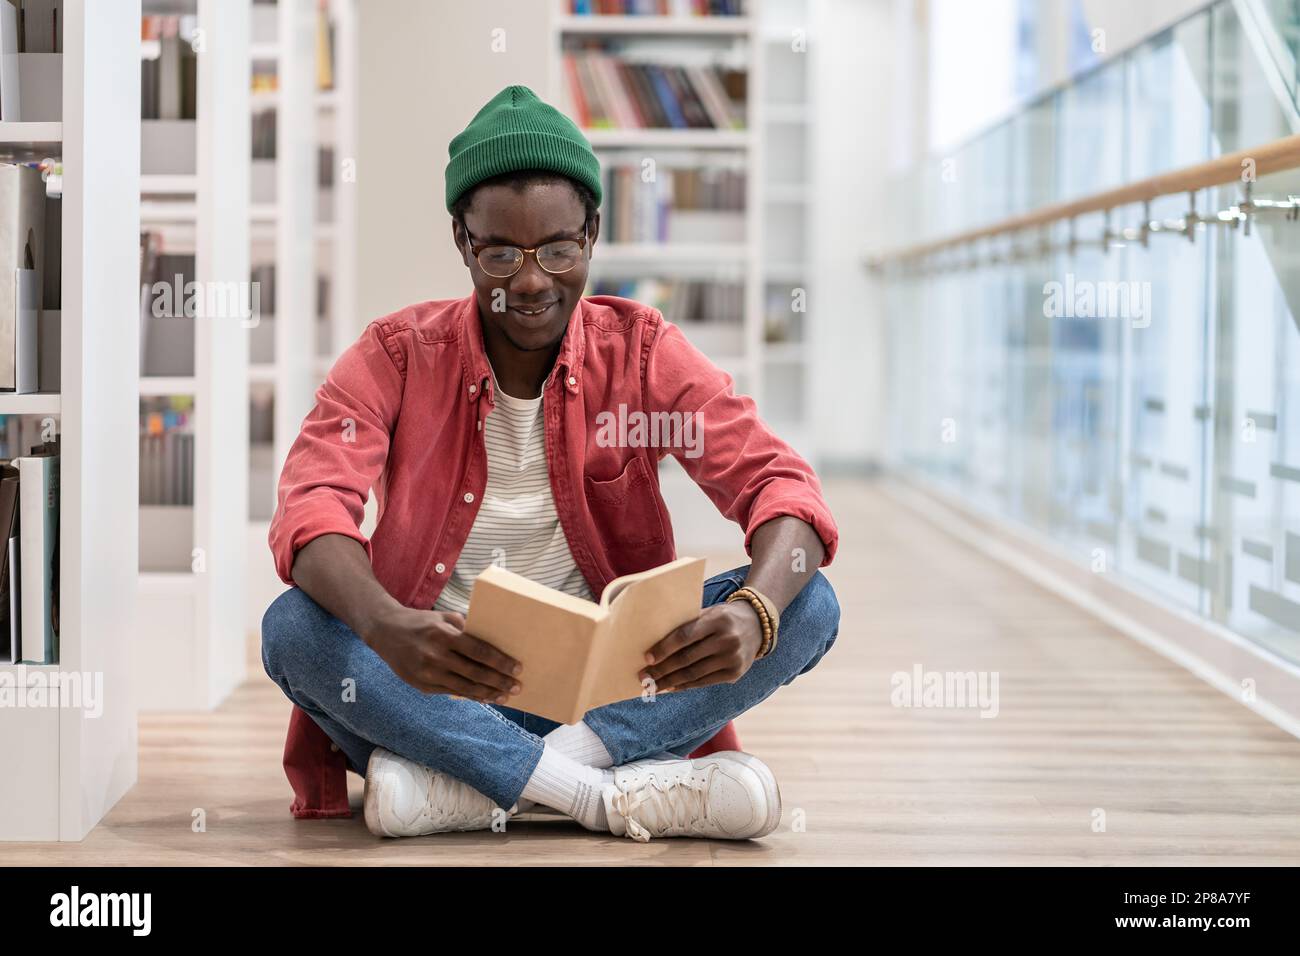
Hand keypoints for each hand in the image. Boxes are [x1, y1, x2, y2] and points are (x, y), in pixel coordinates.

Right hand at [362, 606, 521, 702]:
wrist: (385, 632)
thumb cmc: (420, 622)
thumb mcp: (443, 617)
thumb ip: (466, 627)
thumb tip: (493, 639)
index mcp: (444, 635)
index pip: (480, 652)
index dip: (501, 662)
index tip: (517, 669)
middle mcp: (436, 656)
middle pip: (476, 673)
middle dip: (499, 681)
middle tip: (517, 687)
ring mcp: (428, 673)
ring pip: (465, 687)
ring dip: (488, 694)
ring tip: (504, 696)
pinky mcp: (422, 686)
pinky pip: (452, 693)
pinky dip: (470, 696)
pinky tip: (484, 697)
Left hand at [639, 602, 762, 692]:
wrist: (758, 625)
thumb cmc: (723, 617)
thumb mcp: (709, 613)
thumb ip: (688, 624)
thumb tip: (655, 644)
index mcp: (717, 620)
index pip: (684, 636)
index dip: (664, 648)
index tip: (647, 657)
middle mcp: (727, 640)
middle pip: (687, 658)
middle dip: (662, 669)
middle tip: (644, 676)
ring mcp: (733, 658)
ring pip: (694, 674)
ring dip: (670, 681)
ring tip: (653, 685)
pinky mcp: (735, 673)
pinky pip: (705, 682)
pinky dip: (686, 685)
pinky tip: (672, 686)